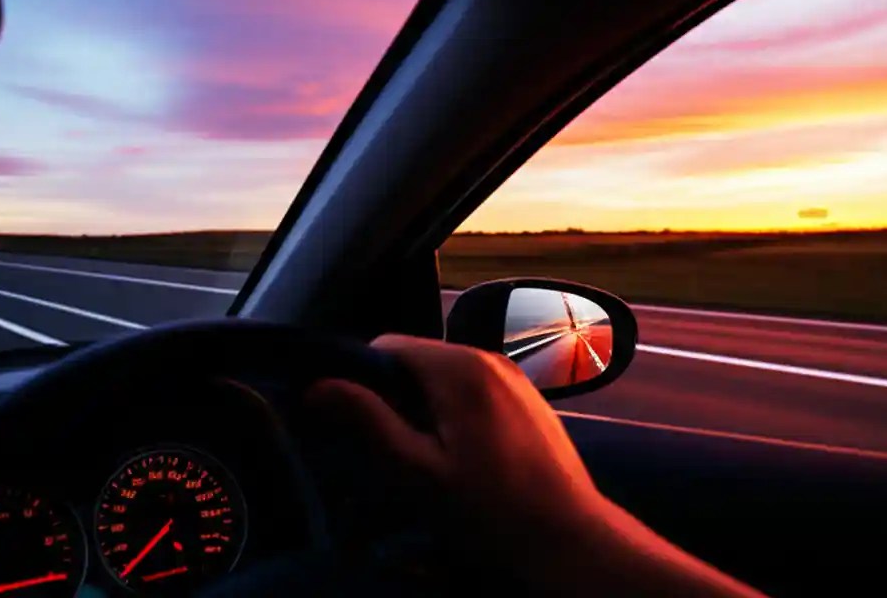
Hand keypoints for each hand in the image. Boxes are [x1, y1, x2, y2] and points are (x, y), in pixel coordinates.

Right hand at [309, 334, 764, 596]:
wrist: (569, 540)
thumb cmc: (492, 512)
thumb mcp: (418, 473)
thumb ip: (368, 422)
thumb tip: (318, 386)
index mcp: (459, 368)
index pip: (384, 346)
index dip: (359, 381)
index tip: (353, 425)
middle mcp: (489, 358)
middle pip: (415, 360)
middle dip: (393, 398)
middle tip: (391, 451)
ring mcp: (513, 377)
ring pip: (444, 377)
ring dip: (424, 409)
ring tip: (427, 461)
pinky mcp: (527, 399)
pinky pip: (474, 391)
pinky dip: (454, 414)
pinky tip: (461, 460)